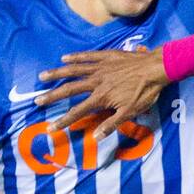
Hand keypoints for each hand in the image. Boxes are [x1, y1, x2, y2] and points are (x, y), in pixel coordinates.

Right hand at [36, 47, 167, 134]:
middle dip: (52, 96)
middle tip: (37, 100)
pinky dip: (75, 57)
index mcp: (101, 97)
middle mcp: (96, 81)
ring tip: (42, 76)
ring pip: (74, 70)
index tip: (50, 128)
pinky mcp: (106, 56)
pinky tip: (64, 58)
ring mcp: (100, 67)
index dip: (63, 121)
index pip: (78, 112)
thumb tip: (95, 137)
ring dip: (57, 73)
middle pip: (69, 89)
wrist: (156, 68)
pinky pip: (87, 56)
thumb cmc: (145, 92)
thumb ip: (112, 124)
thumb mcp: (131, 112)